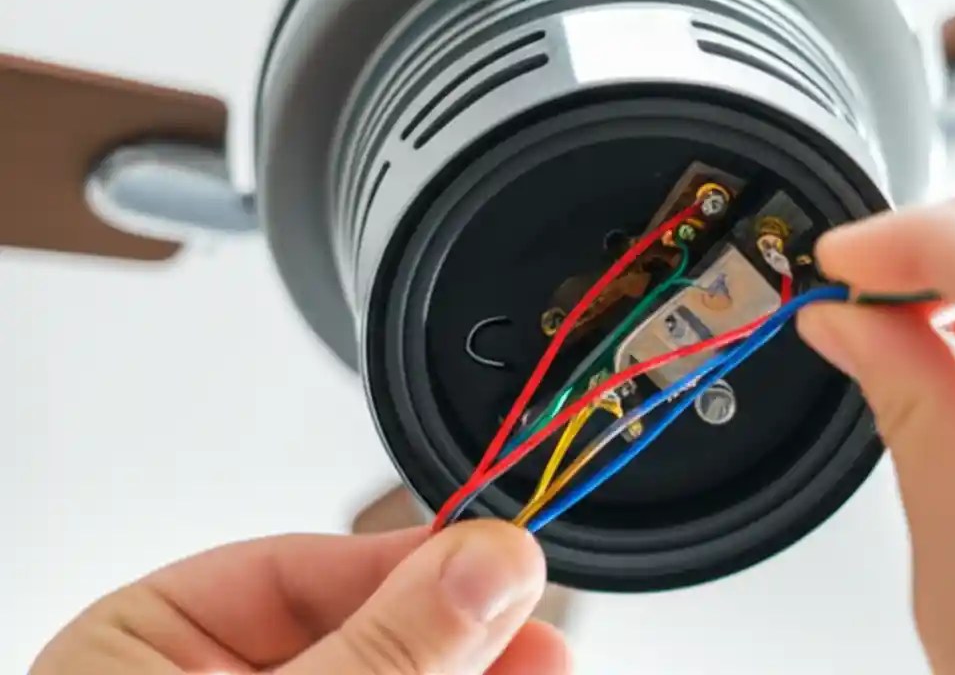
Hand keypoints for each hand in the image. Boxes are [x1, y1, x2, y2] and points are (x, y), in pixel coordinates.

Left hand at [31, 520, 569, 673]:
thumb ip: (385, 644)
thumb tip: (487, 558)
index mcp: (140, 647)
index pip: (302, 566)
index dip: (417, 561)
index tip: (506, 563)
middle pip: (362, 632)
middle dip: (462, 633)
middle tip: (543, 633)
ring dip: (476, 671)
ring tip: (548, 664)